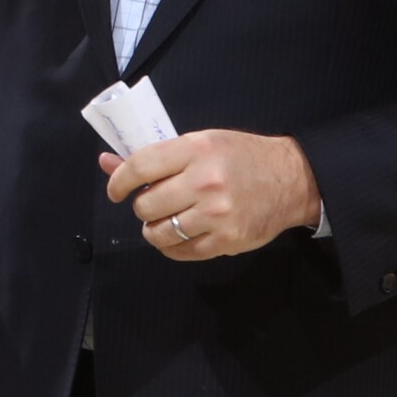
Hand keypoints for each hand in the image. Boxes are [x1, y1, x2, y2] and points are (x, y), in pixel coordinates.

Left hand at [107, 128, 323, 261]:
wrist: (290, 180)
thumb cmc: (241, 157)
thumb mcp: (200, 143)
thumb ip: (155, 156)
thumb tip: (107, 162)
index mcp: (196, 150)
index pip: (140, 166)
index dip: (119, 181)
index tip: (116, 190)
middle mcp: (205, 182)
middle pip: (146, 205)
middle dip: (142, 206)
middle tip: (153, 203)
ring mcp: (217, 215)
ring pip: (159, 233)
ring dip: (154, 229)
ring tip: (164, 220)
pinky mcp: (227, 241)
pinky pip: (181, 252)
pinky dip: (172, 246)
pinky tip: (178, 235)